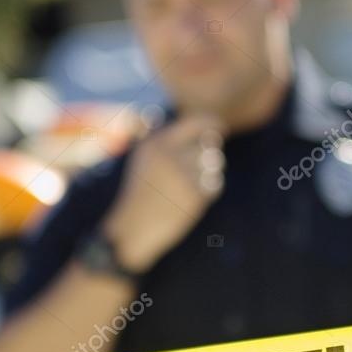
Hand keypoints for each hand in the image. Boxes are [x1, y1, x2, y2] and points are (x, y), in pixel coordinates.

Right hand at [102, 115, 224, 272]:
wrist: (132, 228)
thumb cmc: (140, 194)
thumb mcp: (142, 160)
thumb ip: (159, 137)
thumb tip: (192, 126)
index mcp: (156, 143)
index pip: (194, 123)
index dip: (210, 123)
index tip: (219, 128)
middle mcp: (170, 155)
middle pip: (209, 147)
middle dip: (209, 157)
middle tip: (195, 172)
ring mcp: (183, 174)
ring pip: (214, 166)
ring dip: (207, 175)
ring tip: (186, 188)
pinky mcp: (193, 194)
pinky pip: (214, 185)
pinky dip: (207, 192)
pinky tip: (188, 200)